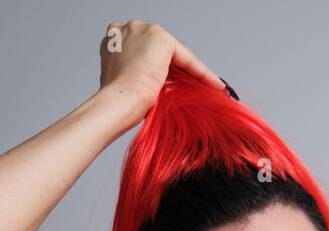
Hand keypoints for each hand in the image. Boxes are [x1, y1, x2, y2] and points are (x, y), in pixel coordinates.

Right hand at [97, 20, 223, 125]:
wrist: (118, 102)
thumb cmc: (119, 101)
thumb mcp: (128, 84)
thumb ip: (140, 74)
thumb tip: (160, 85)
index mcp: (114, 40)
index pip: (145, 53)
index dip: (160, 69)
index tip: (173, 84)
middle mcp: (128, 29)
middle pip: (161, 52)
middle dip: (178, 69)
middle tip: (195, 88)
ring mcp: (144, 31)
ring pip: (176, 55)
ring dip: (193, 73)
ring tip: (208, 89)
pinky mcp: (160, 38)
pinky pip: (188, 59)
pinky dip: (202, 74)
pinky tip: (214, 86)